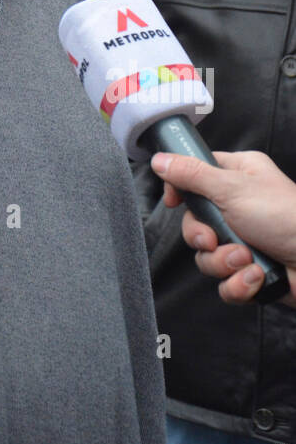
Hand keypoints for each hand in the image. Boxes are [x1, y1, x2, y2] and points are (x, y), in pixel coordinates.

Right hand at [151, 150, 295, 306]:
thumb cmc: (286, 217)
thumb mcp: (232, 188)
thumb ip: (191, 175)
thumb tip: (160, 160)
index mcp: (238, 176)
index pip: (194, 176)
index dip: (180, 191)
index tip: (175, 203)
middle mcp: (239, 207)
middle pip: (195, 223)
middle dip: (203, 238)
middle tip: (215, 239)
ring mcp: (244, 240)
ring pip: (207, 257)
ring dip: (224, 262)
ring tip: (247, 259)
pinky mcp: (250, 271)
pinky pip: (224, 282)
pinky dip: (238, 283)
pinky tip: (255, 277)